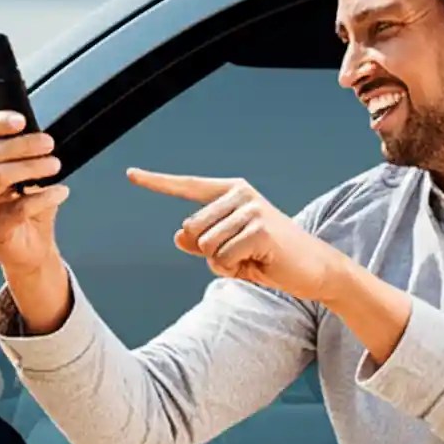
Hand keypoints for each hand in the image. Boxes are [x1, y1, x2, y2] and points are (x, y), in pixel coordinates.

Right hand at [0, 111, 68, 274]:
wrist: (30, 247)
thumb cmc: (25, 205)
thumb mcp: (24, 171)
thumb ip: (24, 151)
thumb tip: (38, 132)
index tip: (21, 121)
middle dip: (22, 145)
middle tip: (48, 144)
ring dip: (31, 167)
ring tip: (54, 165)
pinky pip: (17, 208)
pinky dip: (44, 197)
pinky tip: (60, 192)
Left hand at [127, 167, 343, 301]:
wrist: (313, 269)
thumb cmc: (268, 257)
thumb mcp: (228, 250)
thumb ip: (201, 242)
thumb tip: (178, 236)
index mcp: (230, 192)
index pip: (187, 186)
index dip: (157, 182)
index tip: (130, 174)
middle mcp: (239, 194)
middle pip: (191, 228)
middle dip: (208, 251)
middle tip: (239, 254)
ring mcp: (250, 209)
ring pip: (206, 245)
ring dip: (223, 261)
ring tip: (250, 258)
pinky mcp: (259, 229)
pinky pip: (223, 257)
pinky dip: (235, 268)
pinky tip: (258, 263)